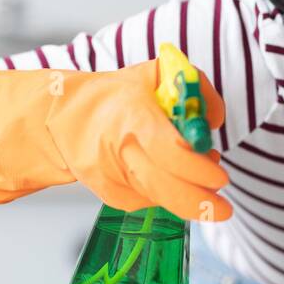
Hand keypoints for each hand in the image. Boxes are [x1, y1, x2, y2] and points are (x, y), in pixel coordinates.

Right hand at [0, 58, 232, 219]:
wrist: (62, 118)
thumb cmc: (117, 95)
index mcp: (132, 115)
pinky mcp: (108, 194)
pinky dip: (164, 194)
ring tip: (203, 183)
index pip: (169, 151)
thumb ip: (195, 88)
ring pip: (159, 198)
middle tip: (222, 209)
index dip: (197, 170)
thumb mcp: (158, 74)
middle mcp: (117, 149)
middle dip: (199, 203)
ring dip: (188, 196)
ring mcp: (109, 176)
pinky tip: (166, 178)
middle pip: (165, 188)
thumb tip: (214, 121)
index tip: (220, 178)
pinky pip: (147, 201)